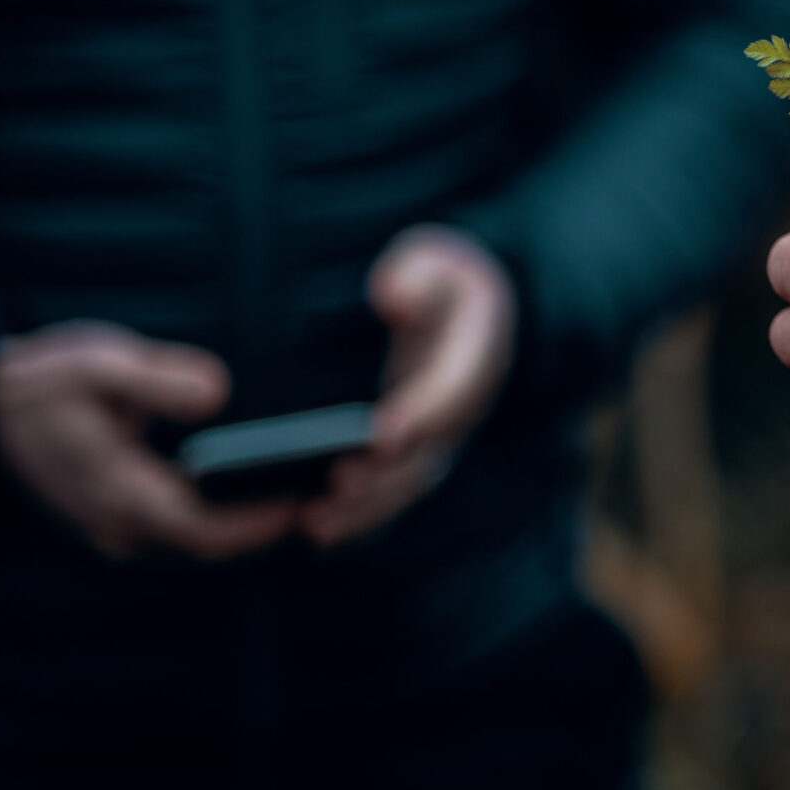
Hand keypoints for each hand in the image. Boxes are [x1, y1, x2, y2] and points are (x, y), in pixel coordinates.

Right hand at [0, 321, 297, 560]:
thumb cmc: (46, 379)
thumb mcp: (91, 362)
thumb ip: (152, 376)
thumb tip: (218, 391)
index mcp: (115, 494)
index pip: (201, 530)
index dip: (259, 524)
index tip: (312, 504)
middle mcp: (118, 527)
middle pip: (212, 548)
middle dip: (271, 530)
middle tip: (338, 504)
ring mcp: (119, 530)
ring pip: (202, 547)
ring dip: (256, 530)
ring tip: (321, 498)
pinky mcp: (124, 522)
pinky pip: (189, 534)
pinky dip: (232, 522)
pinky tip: (276, 492)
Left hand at [300, 224, 514, 547]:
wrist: (455, 309)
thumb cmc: (437, 280)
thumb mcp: (437, 259)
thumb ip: (420, 271)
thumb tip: (393, 294)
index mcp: (478, 353)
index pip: (456, 388)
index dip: (423, 412)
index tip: (383, 433)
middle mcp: (461, 408)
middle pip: (430, 452)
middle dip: (386, 476)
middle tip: (338, 487)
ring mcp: (436, 439)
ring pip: (406, 485)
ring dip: (366, 508)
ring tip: (316, 523)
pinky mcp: (408, 457)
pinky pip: (387, 496)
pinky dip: (356, 517)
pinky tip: (311, 529)